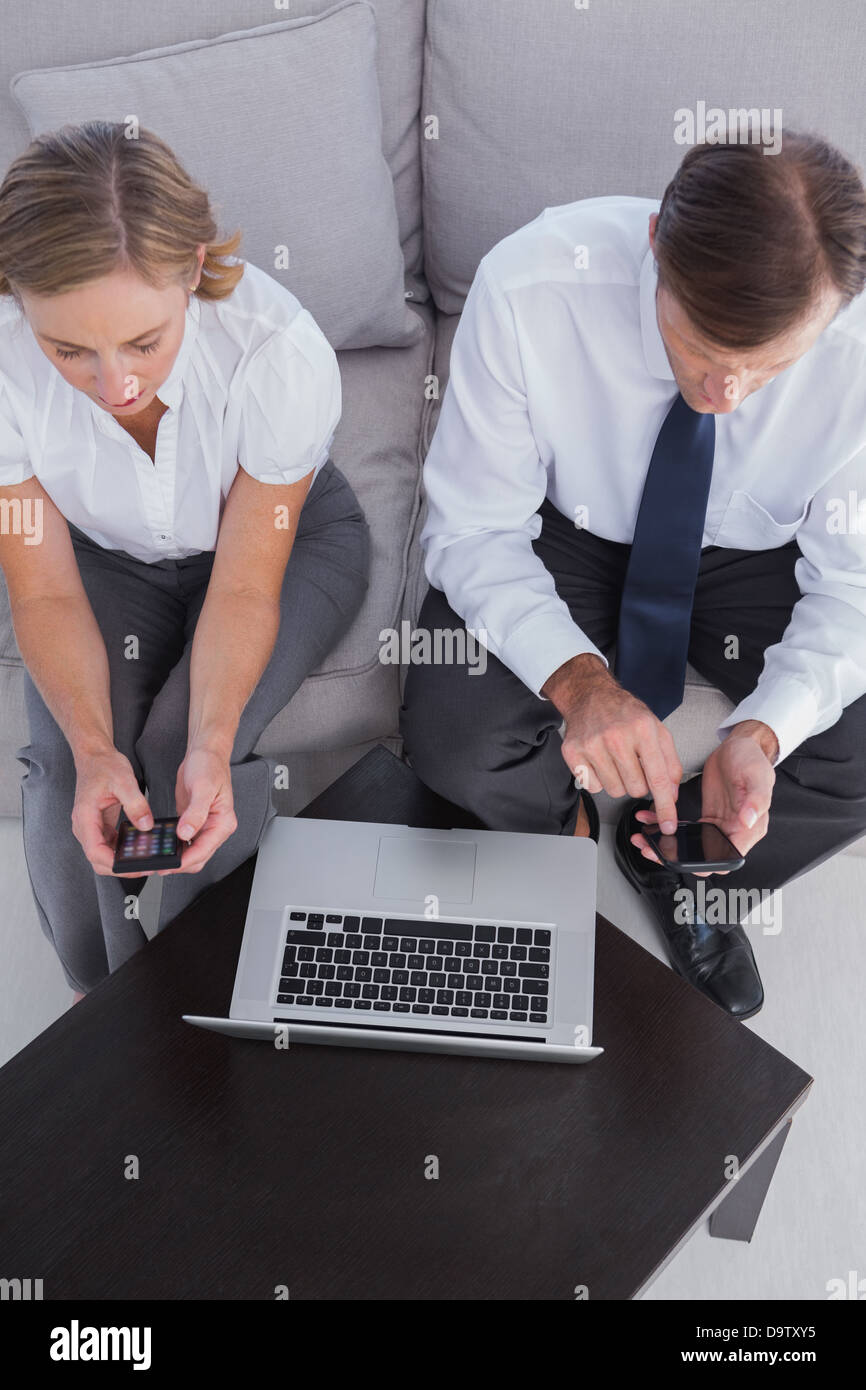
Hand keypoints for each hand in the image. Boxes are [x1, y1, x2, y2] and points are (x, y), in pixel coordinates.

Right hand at [71, 747, 154, 874]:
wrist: (95, 756)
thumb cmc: (104, 766)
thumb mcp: (124, 781)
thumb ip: (136, 804)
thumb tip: (146, 825)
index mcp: (85, 817)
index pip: (95, 852)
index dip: (114, 864)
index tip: (133, 866)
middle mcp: (84, 826)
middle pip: (98, 860)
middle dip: (120, 867)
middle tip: (144, 867)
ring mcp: (91, 828)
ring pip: (103, 855)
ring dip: (121, 861)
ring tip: (145, 860)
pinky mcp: (99, 826)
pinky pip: (109, 845)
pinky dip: (122, 851)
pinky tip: (138, 849)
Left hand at [157, 745, 237, 875]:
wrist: (205, 752)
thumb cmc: (210, 766)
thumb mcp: (202, 788)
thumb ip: (195, 814)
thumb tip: (186, 834)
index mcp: (223, 822)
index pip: (204, 850)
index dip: (185, 860)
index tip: (168, 865)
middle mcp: (216, 827)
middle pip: (198, 857)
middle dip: (178, 864)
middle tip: (157, 866)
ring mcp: (205, 826)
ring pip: (190, 852)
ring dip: (175, 857)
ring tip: (155, 859)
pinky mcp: (193, 822)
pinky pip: (183, 841)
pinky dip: (173, 846)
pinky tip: (160, 845)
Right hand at [549, 655, 682, 830]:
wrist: (590, 696)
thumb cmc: (625, 713)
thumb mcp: (657, 729)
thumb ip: (670, 762)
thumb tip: (672, 794)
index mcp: (643, 729)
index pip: (658, 778)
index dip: (666, 806)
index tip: (668, 825)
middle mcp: (616, 737)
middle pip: (635, 789)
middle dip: (638, 783)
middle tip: (632, 764)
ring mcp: (592, 745)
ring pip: (614, 791)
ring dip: (618, 781)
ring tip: (615, 760)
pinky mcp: (573, 753)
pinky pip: (593, 787)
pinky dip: (598, 779)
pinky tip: (599, 760)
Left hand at [631, 722, 776, 873]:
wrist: (740, 746)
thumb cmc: (752, 759)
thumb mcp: (757, 776)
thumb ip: (756, 800)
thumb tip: (749, 820)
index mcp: (750, 828)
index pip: (728, 857)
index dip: (706, 864)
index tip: (684, 860)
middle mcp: (734, 830)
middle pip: (705, 856)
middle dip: (678, 856)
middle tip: (654, 850)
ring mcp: (719, 824)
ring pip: (692, 845)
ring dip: (668, 844)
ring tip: (646, 839)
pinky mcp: (708, 816)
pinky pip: (687, 828)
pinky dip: (667, 825)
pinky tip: (651, 819)